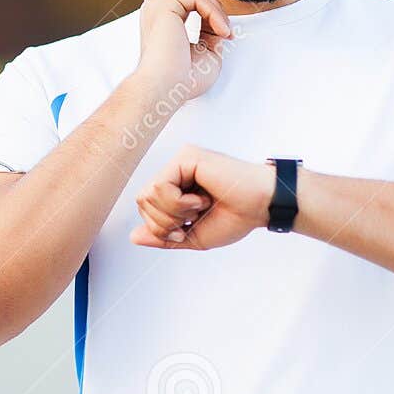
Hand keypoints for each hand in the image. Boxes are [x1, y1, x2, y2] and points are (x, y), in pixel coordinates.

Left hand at [131, 145, 275, 250]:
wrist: (261, 206)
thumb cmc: (235, 218)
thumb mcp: (193, 236)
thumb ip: (164, 236)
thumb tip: (133, 237)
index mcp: (176, 187)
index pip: (145, 208)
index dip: (160, 228)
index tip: (186, 231)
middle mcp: (175, 172)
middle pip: (141, 201)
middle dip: (164, 222)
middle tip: (194, 218)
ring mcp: (180, 162)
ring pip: (148, 194)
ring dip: (175, 212)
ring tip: (200, 206)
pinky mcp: (186, 157)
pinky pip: (161, 187)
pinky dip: (180, 203)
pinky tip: (203, 198)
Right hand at [132, 0, 233, 104]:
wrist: (163, 89)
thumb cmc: (183, 79)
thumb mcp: (207, 53)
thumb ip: (212, 32)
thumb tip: (221, 21)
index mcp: (163, 18)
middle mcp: (156, 6)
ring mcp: (158, 3)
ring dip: (218, 12)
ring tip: (225, 34)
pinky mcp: (165, 3)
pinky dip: (214, 13)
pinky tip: (222, 32)